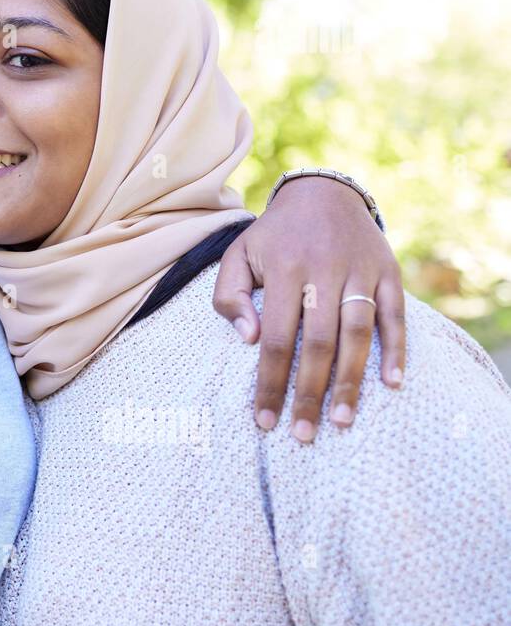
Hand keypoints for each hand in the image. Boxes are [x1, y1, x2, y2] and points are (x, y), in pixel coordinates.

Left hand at [214, 176, 405, 441]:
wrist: (322, 191)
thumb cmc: (273, 235)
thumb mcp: (237, 254)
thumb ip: (229, 295)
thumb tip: (248, 339)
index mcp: (283, 269)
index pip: (277, 338)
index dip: (271, 382)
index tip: (266, 419)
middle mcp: (323, 272)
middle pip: (318, 344)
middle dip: (310, 393)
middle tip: (304, 434)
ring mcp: (360, 272)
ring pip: (358, 334)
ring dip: (352, 381)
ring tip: (342, 420)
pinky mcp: (388, 272)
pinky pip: (396, 316)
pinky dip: (396, 350)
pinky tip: (391, 383)